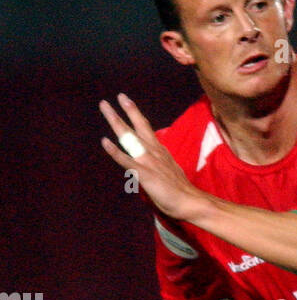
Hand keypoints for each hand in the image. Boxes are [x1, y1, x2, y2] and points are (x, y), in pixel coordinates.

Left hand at [99, 93, 200, 221]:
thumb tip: (155, 163)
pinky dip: (115, 151)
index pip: (145, 128)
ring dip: (116, 121)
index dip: (135, 114)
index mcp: (159, 151)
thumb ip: (159, 164)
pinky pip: (127, 161)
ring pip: (130, 137)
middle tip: (114, 97)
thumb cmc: (180, 191)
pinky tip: (104, 142)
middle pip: (137, 126)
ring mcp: (148, 161)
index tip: (125, 100)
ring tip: (106, 107)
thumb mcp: (169, 171)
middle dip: (125, 110)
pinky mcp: (145, 173)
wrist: (190, 202)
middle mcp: (153, 151)